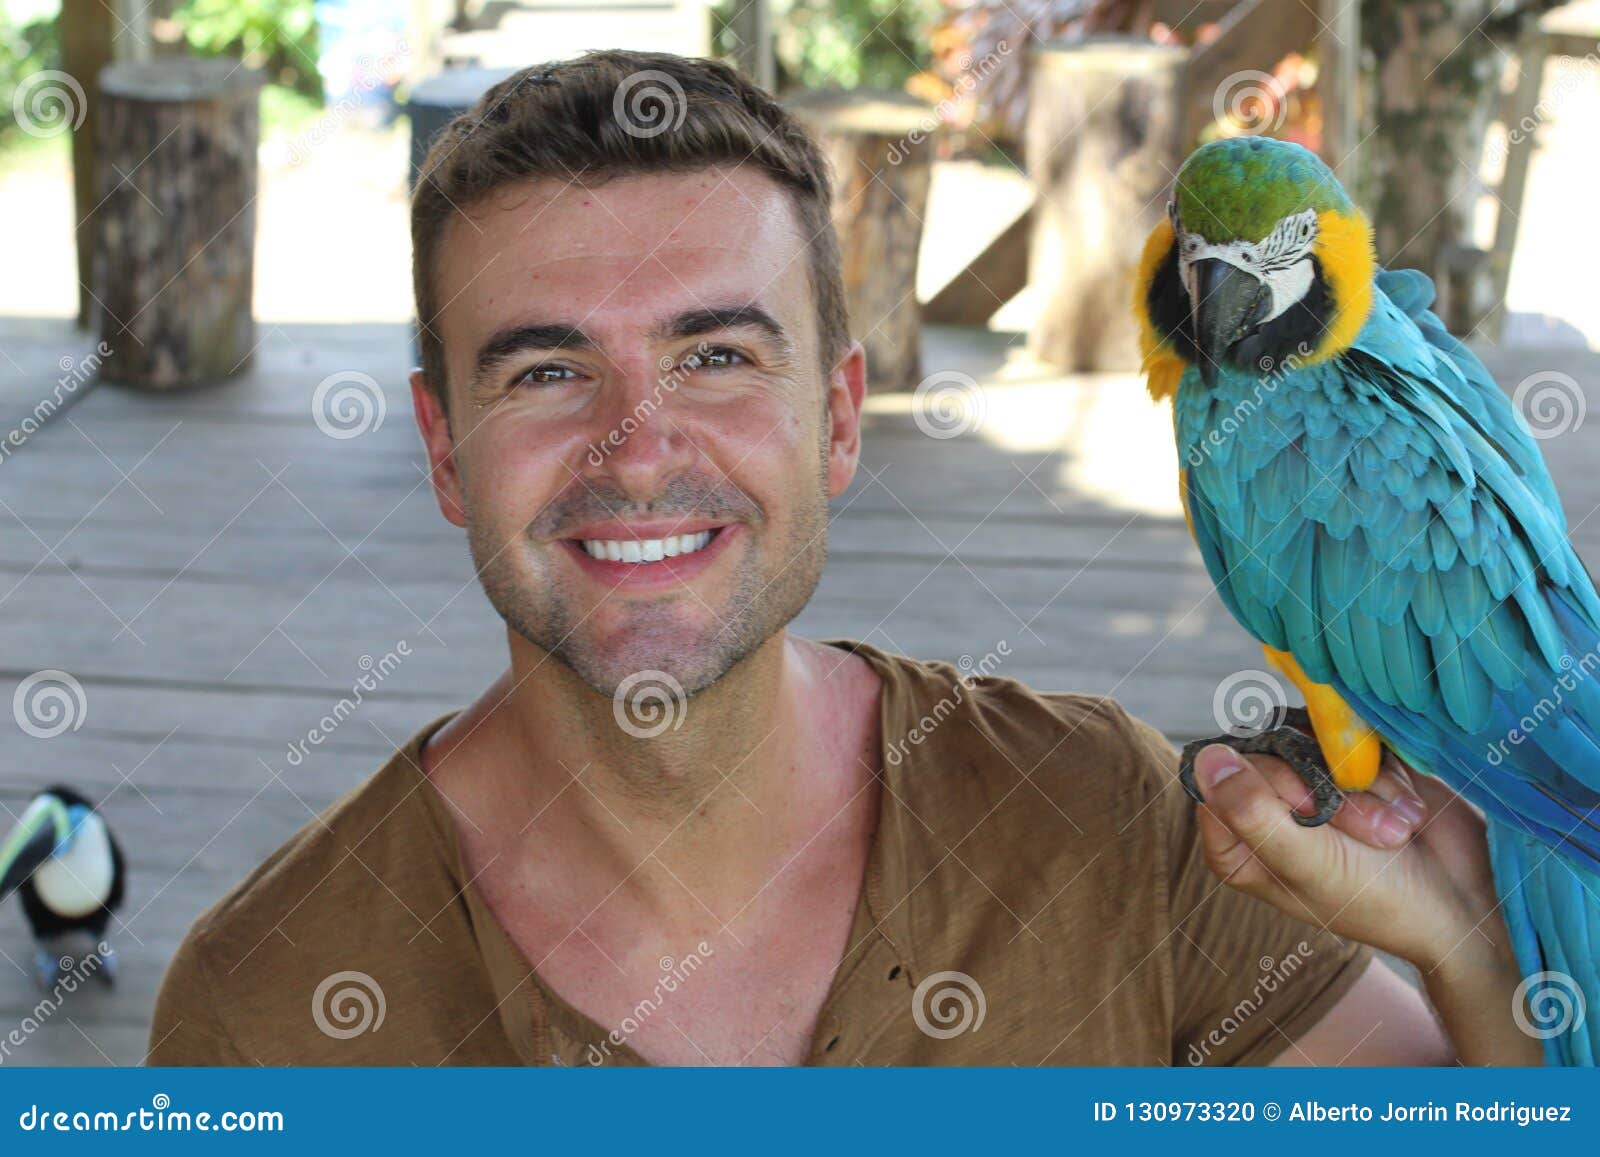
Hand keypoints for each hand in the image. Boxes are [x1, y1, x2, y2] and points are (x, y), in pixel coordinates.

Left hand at [1190, 743, 1510, 976]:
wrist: (1463, 903)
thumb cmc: (1380, 899)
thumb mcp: (1311, 864)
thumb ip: (1254, 814)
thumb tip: (1207, 759)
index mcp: (1236, 845)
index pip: (1218, 780)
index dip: (1268, 787)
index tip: (1311, 817)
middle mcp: (1263, 811)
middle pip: (1266, 754)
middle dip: (1325, 791)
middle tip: (1367, 834)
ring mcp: (1307, 785)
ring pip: (1310, 742)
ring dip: (1362, 785)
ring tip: (1391, 831)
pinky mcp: (1348, 766)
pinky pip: (1350, 738)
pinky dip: (1383, 772)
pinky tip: (1403, 809)